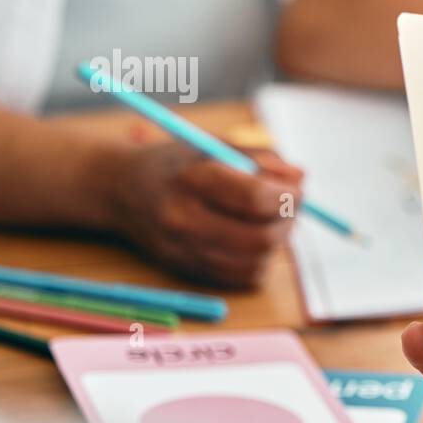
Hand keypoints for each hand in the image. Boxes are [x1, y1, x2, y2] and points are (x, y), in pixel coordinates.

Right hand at [101, 142, 303, 287]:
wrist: (121, 191)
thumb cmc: (175, 163)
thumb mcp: (214, 145)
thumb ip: (261, 159)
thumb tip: (301, 179)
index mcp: (191, 181)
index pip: (256, 199)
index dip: (288, 196)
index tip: (298, 189)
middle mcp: (184, 221)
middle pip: (260, 238)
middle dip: (288, 222)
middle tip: (292, 207)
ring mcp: (184, 251)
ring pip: (256, 262)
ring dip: (277, 242)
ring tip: (271, 220)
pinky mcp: (188, 271)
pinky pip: (243, 277)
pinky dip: (260, 260)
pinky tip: (252, 238)